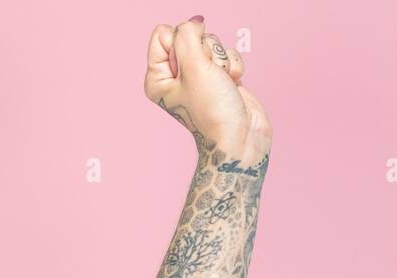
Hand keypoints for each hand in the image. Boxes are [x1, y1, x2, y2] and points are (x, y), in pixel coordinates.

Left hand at [144, 18, 271, 166]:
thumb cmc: (212, 109)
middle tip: (208, 77)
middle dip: (205, 52)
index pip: (162, 34)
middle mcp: (174, 76)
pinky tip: (232, 85)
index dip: (182, 41)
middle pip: (191, 36)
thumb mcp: (194, 67)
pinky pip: (228, 53)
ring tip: (221, 83)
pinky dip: (234, 67)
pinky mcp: (219, 77)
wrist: (240, 136)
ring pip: (212, 43)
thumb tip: (193, 22)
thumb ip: (187, 36)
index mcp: (156, 77)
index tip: (190, 66)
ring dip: (222, 61)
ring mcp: (198, 76)